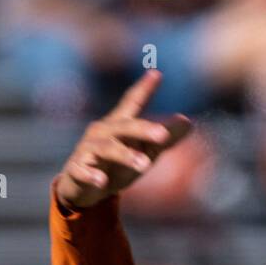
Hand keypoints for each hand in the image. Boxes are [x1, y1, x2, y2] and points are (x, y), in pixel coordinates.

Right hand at [54, 69, 192, 210]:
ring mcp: (87, 150)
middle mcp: (102, 133)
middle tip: (163, 136)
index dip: (144, 89)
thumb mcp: (143, 152)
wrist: (83, 190)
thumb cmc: (116, 167)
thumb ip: (163, 139)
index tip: (157, 74)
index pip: (132, 103)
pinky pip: (83, 171)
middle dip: (143, 130)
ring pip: (106, 149)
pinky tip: (102, 182)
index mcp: (119, 125)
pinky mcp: (76, 170)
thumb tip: (189, 122)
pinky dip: (92, 175)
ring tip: (145, 165)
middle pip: (124, 127)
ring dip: (125, 156)